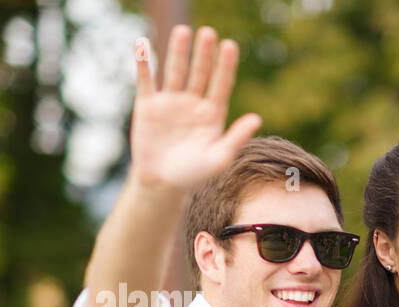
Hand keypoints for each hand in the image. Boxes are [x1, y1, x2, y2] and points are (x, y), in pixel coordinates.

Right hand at [130, 26, 261, 190]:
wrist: (162, 183)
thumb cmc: (194, 174)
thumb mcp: (219, 158)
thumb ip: (236, 137)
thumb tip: (257, 117)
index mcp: (213, 114)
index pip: (221, 84)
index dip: (226, 66)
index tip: (230, 46)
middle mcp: (193, 103)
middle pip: (200, 73)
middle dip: (204, 54)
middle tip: (208, 33)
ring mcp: (170, 102)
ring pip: (176, 71)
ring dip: (179, 52)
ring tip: (183, 31)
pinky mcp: (148, 105)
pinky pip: (146, 80)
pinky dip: (143, 63)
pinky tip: (142, 44)